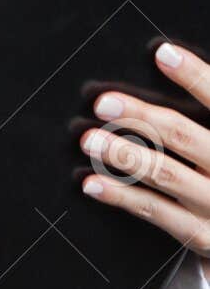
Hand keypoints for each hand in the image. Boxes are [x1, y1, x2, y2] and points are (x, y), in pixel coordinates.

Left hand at [79, 41, 209, 256]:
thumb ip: (206, 113)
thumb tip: (167, 61)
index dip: (194, 76)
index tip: (162, 53)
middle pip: (184, 136)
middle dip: (141, 116)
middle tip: (103, 103)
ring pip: (165, 174)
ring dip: (123, 154)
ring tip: (89, 140)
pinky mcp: (201, 234)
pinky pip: (156, 212)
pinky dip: (120, 196)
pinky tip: (92, 183)